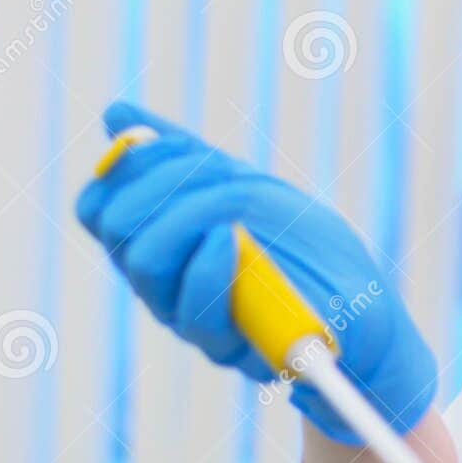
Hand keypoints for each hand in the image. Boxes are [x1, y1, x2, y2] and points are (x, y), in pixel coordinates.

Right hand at [74, 100, 437, 443]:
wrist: (363, 305)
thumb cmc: (302, 244)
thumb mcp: (244, 186)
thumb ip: (183, 158)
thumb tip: (117, 114)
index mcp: (154, 244)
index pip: (98, 208)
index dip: (127, 165)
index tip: (181, 144)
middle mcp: (160, 285)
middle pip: (117, 228)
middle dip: (167, 180)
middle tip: (223, 169)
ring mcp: (190, 319)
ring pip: (146, 263)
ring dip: (191, 212)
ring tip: (238, 199)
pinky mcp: (230, 349)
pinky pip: (195, 311)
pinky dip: (208, 264)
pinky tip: (231, 238)